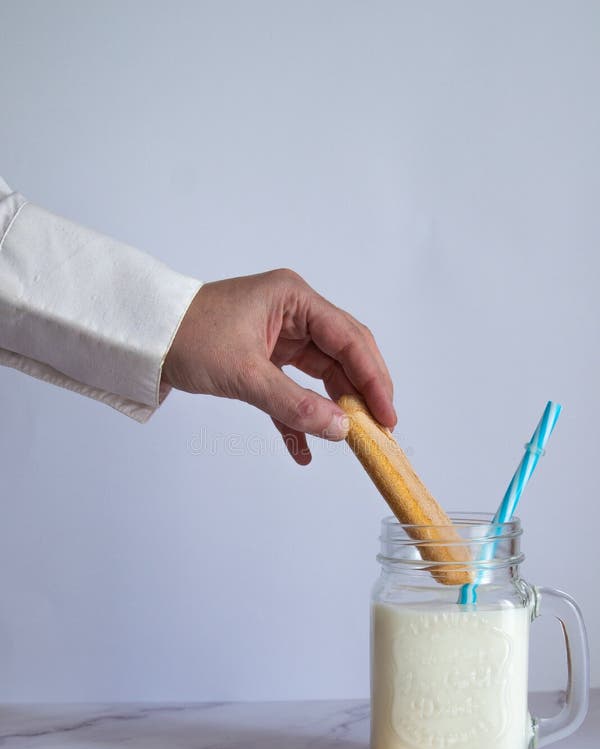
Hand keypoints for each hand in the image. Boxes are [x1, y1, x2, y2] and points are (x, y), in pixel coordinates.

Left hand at [162, 269, 395, 463]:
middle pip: (343, 355)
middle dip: (360, 393)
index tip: (387, 414)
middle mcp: (294, 313)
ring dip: (331, 409)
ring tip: (348, 442)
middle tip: (378, 430)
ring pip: (320, 375)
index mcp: (294, 298)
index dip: (373, 377)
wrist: (141, 340)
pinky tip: (303, 450)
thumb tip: (340, 429)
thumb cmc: (187, 338)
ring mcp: (280, 336)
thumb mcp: (244, 373)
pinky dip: (298, 417)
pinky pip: (292, 390)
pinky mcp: (264, 359)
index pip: (348, 338)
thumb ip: (294, 404)